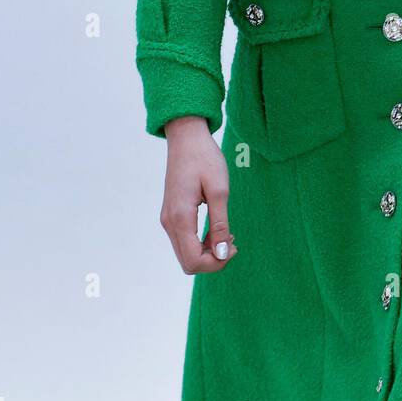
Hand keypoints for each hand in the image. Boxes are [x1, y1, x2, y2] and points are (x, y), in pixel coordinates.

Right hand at [160, 116, 238, 272]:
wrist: (186, 137)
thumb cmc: (205, 158)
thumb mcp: (219, 189)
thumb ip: (220, 224)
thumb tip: (221, 254)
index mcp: (180, 217)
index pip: (193, 261)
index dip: (216, 262)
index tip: (233, 245)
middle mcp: (169, 222)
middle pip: (188, 263)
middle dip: (212, 260)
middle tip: (231, 240)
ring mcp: (168, 219)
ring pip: (185, 254)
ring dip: (207, 252)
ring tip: (226, 233)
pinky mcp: (171, 215)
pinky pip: (184, 241)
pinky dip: (201, 243)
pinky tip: (216, 228)